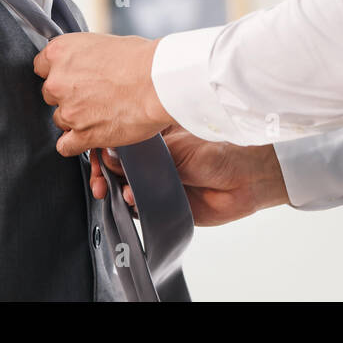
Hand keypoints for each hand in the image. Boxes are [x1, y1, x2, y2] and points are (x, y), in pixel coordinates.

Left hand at [33, 32, 173, 155]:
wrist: (158, 82)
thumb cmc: (141, 59)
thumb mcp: (105, 43)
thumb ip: (84, 57)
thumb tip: (85, 67)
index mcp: (60, 52)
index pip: (42, 66)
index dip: (59, 72)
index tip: (73, 76)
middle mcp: (58, 81)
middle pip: (50, 94)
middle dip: (68, 96)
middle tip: (93, 94)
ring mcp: (69, 110)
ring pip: (60, 120)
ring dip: (76, 119)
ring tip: (102, 113)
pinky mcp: (82, 134)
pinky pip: (66, 146)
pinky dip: (76, 143)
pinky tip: (90, 136)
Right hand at [89, 125, 290, 226]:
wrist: (247, 179)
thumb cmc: (221, 150)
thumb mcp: (178, 145)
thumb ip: (145, 153)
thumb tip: (111, 152)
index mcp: (155, 135)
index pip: (120, 138)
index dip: (103, 146)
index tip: (95, 153)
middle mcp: (153, 157)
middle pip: (114, 164)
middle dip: (101, 171)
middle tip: (99, 180)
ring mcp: (156, 180)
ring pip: (121, 185)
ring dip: (114, 188)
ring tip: (118, 190)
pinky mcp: (162, 203)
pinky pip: (137, 206)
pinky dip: (131, 204)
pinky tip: (133, 200)